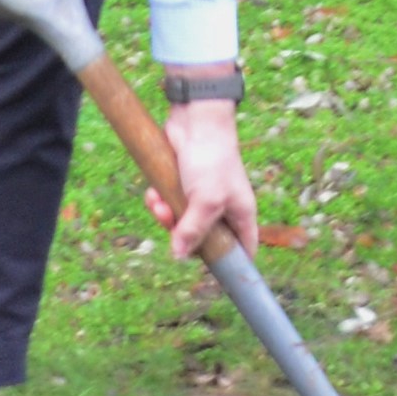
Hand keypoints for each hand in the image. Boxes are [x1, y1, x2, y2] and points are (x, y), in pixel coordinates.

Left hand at [163, 94, 257, 266]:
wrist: (195, 121)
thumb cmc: (212, 159)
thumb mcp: (206, 200)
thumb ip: (193, 230)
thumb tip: (178, 256)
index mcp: (241, 214)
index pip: (243, 250)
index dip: (231, 265)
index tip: (212, 274)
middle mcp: (223, 209)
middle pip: (204, 241)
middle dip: (183, 237)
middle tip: (171, 226)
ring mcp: (201, 198)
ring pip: (181, 224)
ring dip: (165, 217)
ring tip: (158, 203)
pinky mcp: (182, 186)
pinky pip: (169, 205)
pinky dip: (159, 202)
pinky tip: (153, 193)